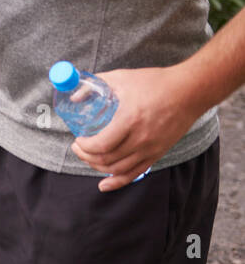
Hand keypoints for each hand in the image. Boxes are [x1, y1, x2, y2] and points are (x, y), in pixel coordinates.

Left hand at [71, 66, 200, 190]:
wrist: (189, 92)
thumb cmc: (155, 83)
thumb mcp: (121, 78)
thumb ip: (94, 85)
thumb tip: (74, 96)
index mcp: (130, 120)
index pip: (101, 144)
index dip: (85, 146)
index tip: (78, 139)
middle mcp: (141, 139)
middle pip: (107, 159)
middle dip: (86, 156)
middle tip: (78, 147)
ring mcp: (151, 148)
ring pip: (119, 169)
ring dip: (98, 167)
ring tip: (88, 158)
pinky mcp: (158, 153)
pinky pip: (136, 173)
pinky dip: (118, 181)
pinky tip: (104, 185)